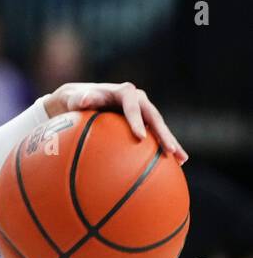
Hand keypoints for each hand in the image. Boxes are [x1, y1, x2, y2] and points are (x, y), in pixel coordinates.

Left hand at [44, 81, 188, 163]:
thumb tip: (83, 100)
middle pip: (154, 117)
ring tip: (182, 160)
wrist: (84, 99)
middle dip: (163, 134)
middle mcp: (139, 99)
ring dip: (172, 142)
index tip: (140, 137)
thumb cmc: (77, 100)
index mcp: (125, 92)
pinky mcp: (145, 121)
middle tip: (170, 150)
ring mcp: (144, 110)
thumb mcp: (75, 98)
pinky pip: (156, 135)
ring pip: (160, 127)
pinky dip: (164, 148)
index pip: (132, 107)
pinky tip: (174, 164)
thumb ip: (80, 99)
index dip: (136, 120)